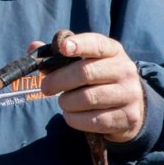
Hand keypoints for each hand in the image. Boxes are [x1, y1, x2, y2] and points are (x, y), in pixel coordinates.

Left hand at [30, 32, 146, 142]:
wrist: (130, 107)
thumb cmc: (98, 80)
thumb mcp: (85, 63)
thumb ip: (59, 55)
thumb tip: (33, 47)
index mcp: (113, 51)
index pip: (96, 44)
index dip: (79, 44)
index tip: (63, 48)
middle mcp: (125, 70)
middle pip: (86, 73)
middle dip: (59, 80)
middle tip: (45, 87)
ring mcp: (129, 94)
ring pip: (87, 98)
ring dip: (66, 102)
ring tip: (64, 102)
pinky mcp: (128, 117)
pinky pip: (93, 120)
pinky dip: (74, 119)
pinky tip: (72, 115)